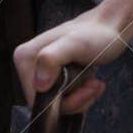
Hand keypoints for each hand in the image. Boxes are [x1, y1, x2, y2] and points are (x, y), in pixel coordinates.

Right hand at [13, 8, 128, 114]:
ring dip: (81, 98)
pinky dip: (82, 96)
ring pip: (58, 104)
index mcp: (25, 57)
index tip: (85, 90)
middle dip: (75, 100)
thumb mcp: (74, 44)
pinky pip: (64, 99)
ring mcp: (40, 71)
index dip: (62, 103)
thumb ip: (52, 59)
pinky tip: (94, 83)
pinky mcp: (53, 76)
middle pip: (47, 103)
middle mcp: (28, 65)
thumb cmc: (94, 35)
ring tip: (95, 83)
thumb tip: (39, 85)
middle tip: (93, 85)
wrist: (107, 29)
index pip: (36, 100)